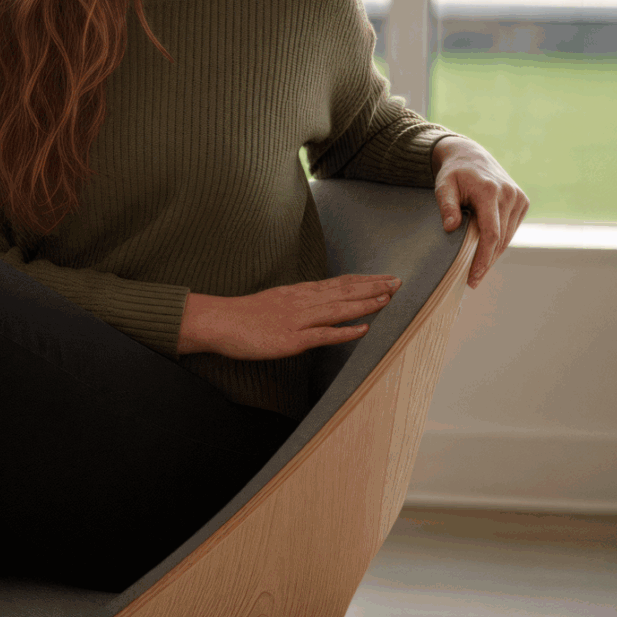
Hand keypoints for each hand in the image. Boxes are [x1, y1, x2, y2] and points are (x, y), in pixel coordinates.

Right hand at [176, 275, 401, 360]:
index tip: (384, 277)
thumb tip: (314, 306)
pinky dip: (344, 331)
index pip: (338, 284)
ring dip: (365, 303)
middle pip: (344, 291)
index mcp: (299, 293)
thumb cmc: (243, 315)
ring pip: (338, 308)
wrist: (219, 321)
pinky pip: (322, 335)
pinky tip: (362, 329)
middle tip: (398, 282)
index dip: (363, 281)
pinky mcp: (290, 339)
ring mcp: (297, 319)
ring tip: (387, 298)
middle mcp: (302, 301)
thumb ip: (296, 303)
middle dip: (372, 287)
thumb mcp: (274, 301)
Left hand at [431, 135, 528, 288]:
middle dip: (486, 262)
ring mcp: (519, 198)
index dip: (483, 258)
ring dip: (493, 255)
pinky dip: (499, 243)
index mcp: (490, 191)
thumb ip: (446, 206)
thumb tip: (450, 228)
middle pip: (500, 239)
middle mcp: (509, 195)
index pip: (491, 233)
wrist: (470, 155)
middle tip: (471, 280)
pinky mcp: (522, 202)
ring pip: (507, 237)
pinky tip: (486, 253)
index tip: (473, 276)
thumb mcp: (443, 185)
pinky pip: (511, 230)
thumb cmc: (454, 173)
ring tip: (477, 271)